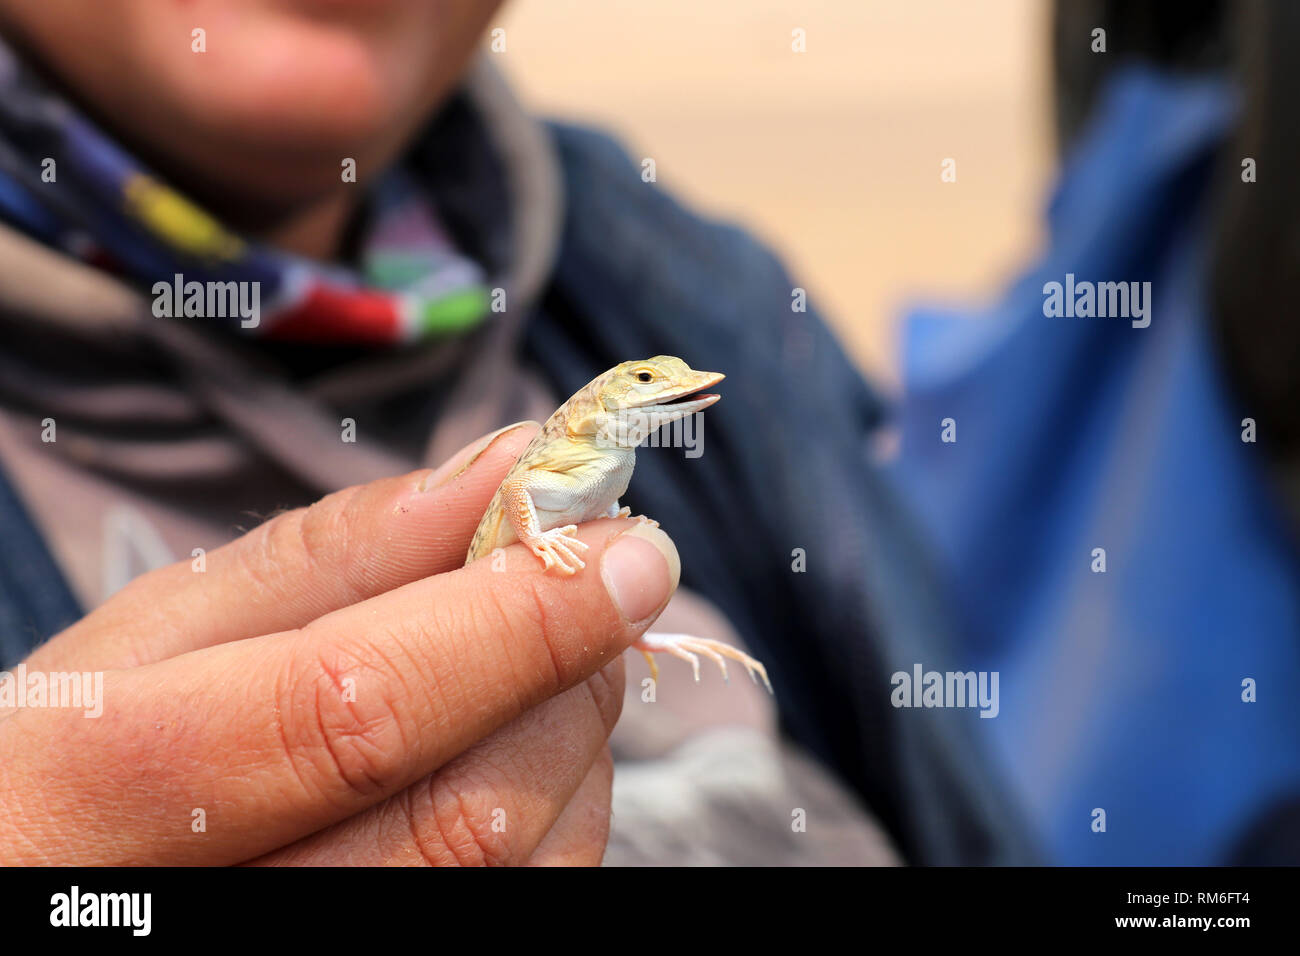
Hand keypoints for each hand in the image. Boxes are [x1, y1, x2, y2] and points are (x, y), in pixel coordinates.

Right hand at [0, 422, 680, 864]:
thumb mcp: (165, 629)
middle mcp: (224, 918)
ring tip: (525, 666)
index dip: (516, 624)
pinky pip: (533, 898)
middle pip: (467, 815)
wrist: (71, 868)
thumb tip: (506, 468)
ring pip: (521, 872)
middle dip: (564, 674)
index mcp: (105, 796)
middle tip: (581, 584)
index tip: (627, 545)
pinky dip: (562, 808)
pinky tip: (510, 752)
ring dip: (572, 740)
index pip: (357, 713)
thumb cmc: (92, 748)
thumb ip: (338, 550)